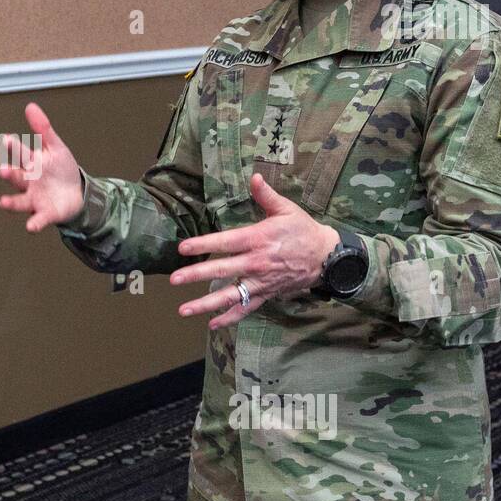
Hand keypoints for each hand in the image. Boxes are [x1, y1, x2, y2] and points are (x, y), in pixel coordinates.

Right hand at [0, 102, 83, 231]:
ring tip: (3, 202)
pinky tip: (30, 226)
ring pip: (19, 202)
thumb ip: (43, 129)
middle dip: (9, 174)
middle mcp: (28, 183)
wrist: (77, 194)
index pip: (20, 154)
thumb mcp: (56, 147)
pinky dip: (34, 223)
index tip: (7, 139)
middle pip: (16, 177)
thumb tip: (30, 106)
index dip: (13, 147)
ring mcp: (35, 200)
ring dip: (11, 203)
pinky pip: (38, 220)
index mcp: (31, 164)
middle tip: (2, 169)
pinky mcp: (45, 214)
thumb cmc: (61, 169)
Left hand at [169, 173, 338, 329]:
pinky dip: (230, 318)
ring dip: (206, 304)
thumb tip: (253, 176)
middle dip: (196, 275)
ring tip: (184, 310)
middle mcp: (256, 263)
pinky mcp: (266, 294)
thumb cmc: (303, 230)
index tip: (183, 248)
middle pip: (222, 271)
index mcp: (258, 239)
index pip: (225, 242)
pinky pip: (246, 308)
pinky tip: (212, 324)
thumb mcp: (287, 209)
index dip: (203, 245)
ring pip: (230, 295)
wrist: (326, 257)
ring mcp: (260, 282)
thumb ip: (266, 195)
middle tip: (174, 280)